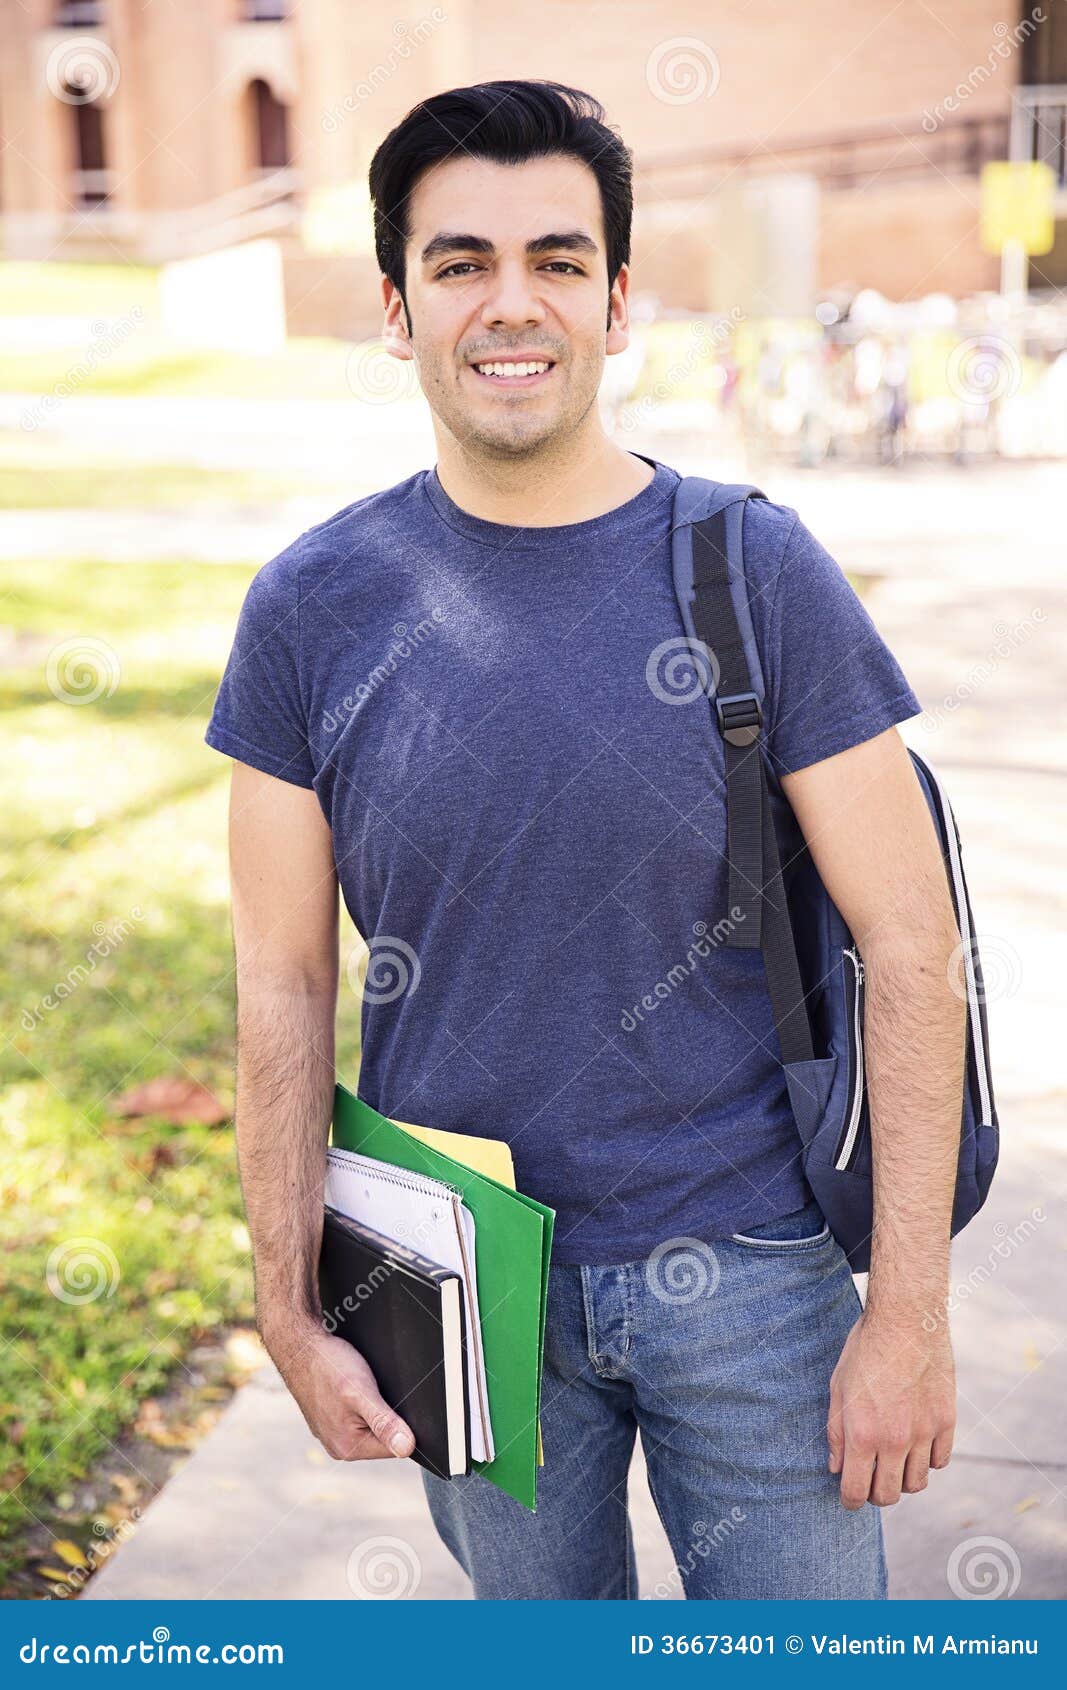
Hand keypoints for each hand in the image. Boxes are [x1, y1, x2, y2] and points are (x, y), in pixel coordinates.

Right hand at [265, 1317, 415, 1462]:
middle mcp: (339, 1447)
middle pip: (382, 1439)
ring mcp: (332, 1434)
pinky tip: (352, 1389)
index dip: (402, 1424)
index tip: (389, 1401)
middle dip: (386, 1416)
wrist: (300, 1348)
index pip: (395, 1448)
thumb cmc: (328, 1366)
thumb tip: (406, 1448)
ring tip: (360, 1388)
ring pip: (369, 1426)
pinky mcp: (328, 1421)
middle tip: (373, 1391)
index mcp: (348, 1447)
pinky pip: (355, 1418)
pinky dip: (359, 1404)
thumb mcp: (362, 1393)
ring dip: (373, 1408)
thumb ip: (384, 1423)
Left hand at [827, 1311, 955, 1508]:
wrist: (906, 1320)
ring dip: (902, 1479)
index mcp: (863, 1433)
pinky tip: (916, 1445)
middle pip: (889, 1495)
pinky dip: (927, 1461)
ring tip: (893, 1462)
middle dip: (875, 1494)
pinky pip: (939, 1461)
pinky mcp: (946, 1422)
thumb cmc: (865, 1349)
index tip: (849, 1499)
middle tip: (870, 1480)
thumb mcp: (838, 1387)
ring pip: (917, 1483)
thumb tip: (837, 1467)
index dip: (850, 1501)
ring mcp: (924, 1432)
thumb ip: (836, 1432)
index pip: (857, 1491)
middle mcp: (895, 1440)